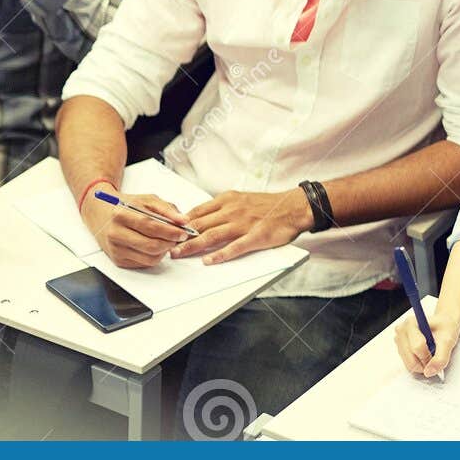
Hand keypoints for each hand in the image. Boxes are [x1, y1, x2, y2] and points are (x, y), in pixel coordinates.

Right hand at [80, 187, 190, 269]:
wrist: (102, 214)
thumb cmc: (127, 206)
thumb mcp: (147, 200)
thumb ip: (167, 209)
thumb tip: (183, 221)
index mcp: (121, 214)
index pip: (151, 226)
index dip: (170, 231)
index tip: (183, 232)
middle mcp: (115, 233)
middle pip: (150, 245)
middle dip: (170, 243)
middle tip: (179, 238)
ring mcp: (115, 249)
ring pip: (149, 258)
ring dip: (164, 251)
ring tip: (168, 241)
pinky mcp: (118, 260)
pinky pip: (144, 263)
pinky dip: (155, 256)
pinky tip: (156, 246)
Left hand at [169, 188, 312, 263]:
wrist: (294, 206)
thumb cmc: (267, 205)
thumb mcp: (241, 198)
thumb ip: (221, 207)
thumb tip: (199, 217)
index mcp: (227, 199)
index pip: (197, 211)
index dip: (180, 223)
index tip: (167, 231)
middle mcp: (233, 210)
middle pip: (200, 224)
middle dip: (180, 236)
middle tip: (165, 246)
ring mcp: (244, 224)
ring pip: (212, 236)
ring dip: (193, 246)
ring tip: (178, 254)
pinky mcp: (256, 236)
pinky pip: (234, 247)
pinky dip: (220, 255)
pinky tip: (208, 261)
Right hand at [394, 305, 459, 377]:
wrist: (443, 325)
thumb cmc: (445, 328)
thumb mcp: (448, 341)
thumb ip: (440, 358)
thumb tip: (429, 372)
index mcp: (412, 323)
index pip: (417, 347)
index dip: (429, 357)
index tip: (437, 354)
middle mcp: (401, 330)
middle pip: (411, 359)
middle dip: (425, 364)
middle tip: (435, 357)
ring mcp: (399, 340)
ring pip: (409, 364)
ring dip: (422, 364)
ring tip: (431, 353)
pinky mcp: (400, 348)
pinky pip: (408, 364)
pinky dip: (418, 363)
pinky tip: (424, 354)